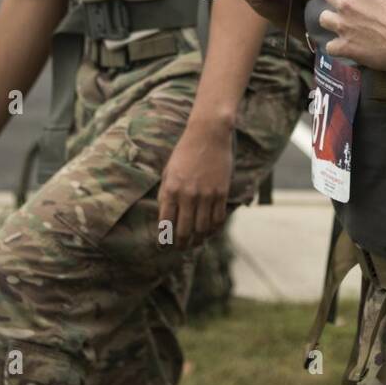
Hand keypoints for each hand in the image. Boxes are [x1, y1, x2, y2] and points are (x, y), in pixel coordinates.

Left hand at [158, 122, 233, 247]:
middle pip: (184, 230)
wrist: (208, 135)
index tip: (164, 246)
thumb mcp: (168, 171)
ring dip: (198, 240)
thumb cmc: (184, 151)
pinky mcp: (221, 192)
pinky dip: (213, 229)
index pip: (165, 223)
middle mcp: (188, 195)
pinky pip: (218, 219)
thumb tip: (165, 217)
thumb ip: (166, 193)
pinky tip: (209, 232)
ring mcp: (206, 195)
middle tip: (180, 249)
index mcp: (171, 189)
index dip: (164, 238)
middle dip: (181, 244)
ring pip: (202, 229)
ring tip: (195, 244)